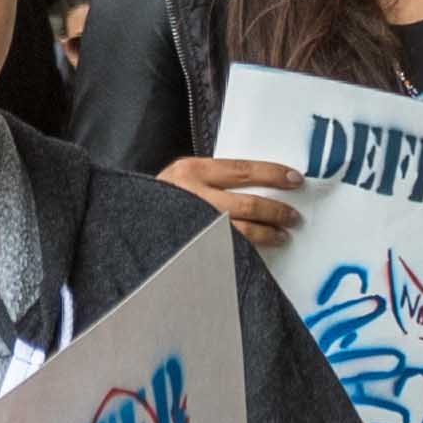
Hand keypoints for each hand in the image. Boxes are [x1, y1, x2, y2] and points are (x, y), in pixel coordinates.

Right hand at [159, 155, 300, 245]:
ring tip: (283, 234)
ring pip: (244, 231)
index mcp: (192, 172)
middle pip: (249, 203)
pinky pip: (231, 251)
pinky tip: (261, 252)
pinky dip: (250, 252)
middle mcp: (194, 196)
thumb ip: (212, 180)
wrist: (128, 222)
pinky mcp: (195, 249)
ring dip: (269, 233)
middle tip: (294, 215)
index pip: (243, 170)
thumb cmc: (159, 200)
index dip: (273, 174)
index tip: (294, 179)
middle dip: (277, 210)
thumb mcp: (182, 178)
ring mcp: (196, 226)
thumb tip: (257, 183)